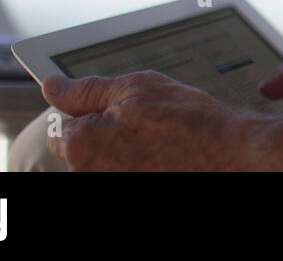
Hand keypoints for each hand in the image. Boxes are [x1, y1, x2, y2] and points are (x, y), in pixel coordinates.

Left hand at [42, 71, 265, 170]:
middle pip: (82, 150)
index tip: (112, 111)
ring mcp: (109, 185)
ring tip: (160, 142)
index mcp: (79, 145)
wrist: (230, 156)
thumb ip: (86, 89)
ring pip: (105, 164)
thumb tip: (52, 86)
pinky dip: (139, 165)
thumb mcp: (136, 88)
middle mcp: (87, 176)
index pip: (58, 127)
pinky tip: (164, 158)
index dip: (86, 113)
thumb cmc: (186, 123)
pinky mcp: (128, 195)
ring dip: (123, 153)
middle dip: (105, 135)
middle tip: (145, 124)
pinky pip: (125, 172)